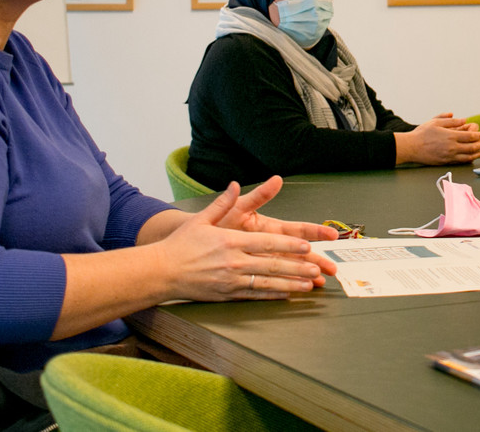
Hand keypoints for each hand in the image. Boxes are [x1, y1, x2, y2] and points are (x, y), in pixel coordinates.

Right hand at [156, 182, 336, 300]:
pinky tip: (287, 294)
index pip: (266, 243)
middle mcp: (233, 261)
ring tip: (310, 284)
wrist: (161, 271)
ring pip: (268, 282)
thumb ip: (222, 203)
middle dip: (298, 266)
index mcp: (230, 241)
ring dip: (291, 283)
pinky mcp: (226, 294)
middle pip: (272, 264)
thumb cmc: (181, 244)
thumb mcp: (201, 219)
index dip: (288, 245)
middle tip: (318, 268)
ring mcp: (230, 280)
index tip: (306, 246)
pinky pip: (255, 294)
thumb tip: (235, 185)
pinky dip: (273, 294)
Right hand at [395, 113, 479, 164]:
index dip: (479, 135)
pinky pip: (460, 162)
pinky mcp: (445, 162)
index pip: (470, 136)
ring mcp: (449, 156)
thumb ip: (450, 121)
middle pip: (472, 147)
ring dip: (477, 154)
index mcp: (450, 136)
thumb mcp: (435, 122)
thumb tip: (463, 120)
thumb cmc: (422, 133)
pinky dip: (468, 160)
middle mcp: (451, 147)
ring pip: (468, 156)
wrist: (411, 147)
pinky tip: (472, 158)